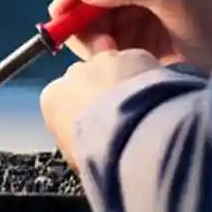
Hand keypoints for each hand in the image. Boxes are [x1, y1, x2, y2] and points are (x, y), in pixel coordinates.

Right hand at [40, 50, 160, 166]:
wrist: (128, 139)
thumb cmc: (97, 154)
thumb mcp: (76, 156)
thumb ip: (77, 141)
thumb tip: (89, 147)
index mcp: (52, 98)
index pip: (62, 101)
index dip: (80, 115)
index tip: (95, 130)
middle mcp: (73, 73)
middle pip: (86, 79)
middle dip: (102, 93)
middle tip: (121, 119)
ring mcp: (104, 60)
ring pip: (115, 67)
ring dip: (126, 83)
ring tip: (145, 111)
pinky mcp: (134, 55)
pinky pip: (141, 65)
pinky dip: (149, 78)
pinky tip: (159, 100)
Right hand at [49, 0, 211, 72]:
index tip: (65, 6)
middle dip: (77, 11)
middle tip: (87, 40)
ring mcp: (129, 9)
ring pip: (82, 15)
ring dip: (86, 35)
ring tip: (110, 56)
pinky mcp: (127, 40)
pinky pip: (93, 40)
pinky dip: (95, 51)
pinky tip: (115, 61)